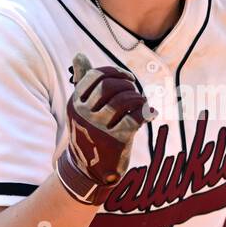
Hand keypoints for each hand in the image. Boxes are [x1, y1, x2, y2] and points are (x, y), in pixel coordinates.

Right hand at [56, 53, 155, 205]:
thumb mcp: (81, 109)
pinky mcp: (115, 141)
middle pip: (110, 86)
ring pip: (124, 100)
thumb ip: (82, 82)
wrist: (88, 170)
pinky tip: (150, 114)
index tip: (127, 79)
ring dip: (138, 98)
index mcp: (75, 103)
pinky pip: (135, 118)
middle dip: (127, 84)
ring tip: (142, 102)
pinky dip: (147, 113)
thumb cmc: (89, 132)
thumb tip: (79, 56)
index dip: (116, 72)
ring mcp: (99, 128)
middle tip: (135, 91)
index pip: (96, 76)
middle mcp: (83, 115)